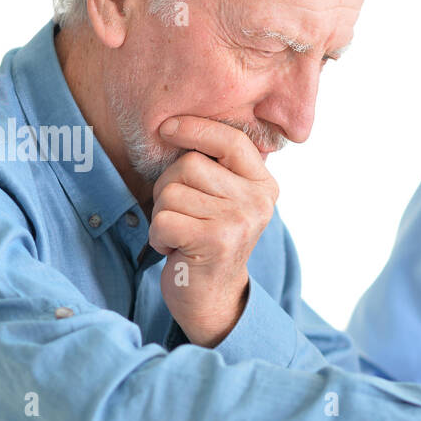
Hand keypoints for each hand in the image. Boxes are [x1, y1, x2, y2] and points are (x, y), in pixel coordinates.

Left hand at [150, 116, 278, 346]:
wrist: (212, 298)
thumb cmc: (207, 240)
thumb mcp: (224, 199)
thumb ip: (217, 167)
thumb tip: (176, 123)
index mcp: (263, 185)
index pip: (232, 139)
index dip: (196, 128)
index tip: (166, 128)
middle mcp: (257, 201)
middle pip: (189, 164)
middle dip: (169, 187)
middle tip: (181, 215)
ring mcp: (239, 221)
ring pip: (171, 192)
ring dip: (162, 215)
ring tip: (181, 234)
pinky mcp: (215, 242)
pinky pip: (163, 219)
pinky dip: (157, 236)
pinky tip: (174, 249)